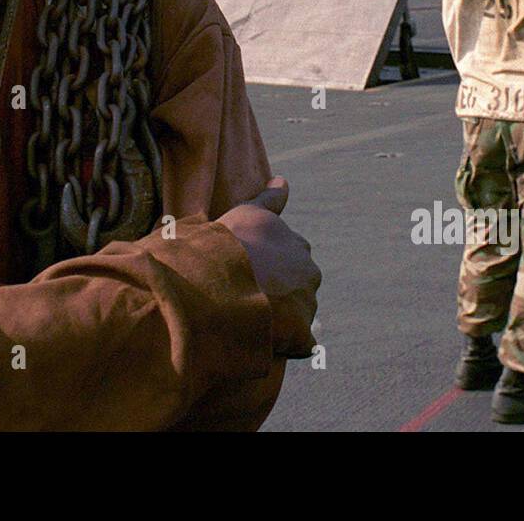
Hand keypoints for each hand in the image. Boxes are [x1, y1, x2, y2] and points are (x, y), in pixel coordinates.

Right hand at [218, 178, 320, 358]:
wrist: (217, 286)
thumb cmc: (226, 246)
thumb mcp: (245, 213)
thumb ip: (268, 198)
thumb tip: (283, 179)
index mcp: (293, 241)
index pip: (293, 249)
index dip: (271, 259)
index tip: (254, 266)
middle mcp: (306, 268)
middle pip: (298, 280)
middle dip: (281, 286)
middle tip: (249, 294)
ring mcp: (306, 302)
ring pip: (298, 310)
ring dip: (281, 316)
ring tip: (249, 319)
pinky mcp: (302, 332)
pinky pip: (299, 342)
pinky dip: (286, 344)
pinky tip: (263, 342)